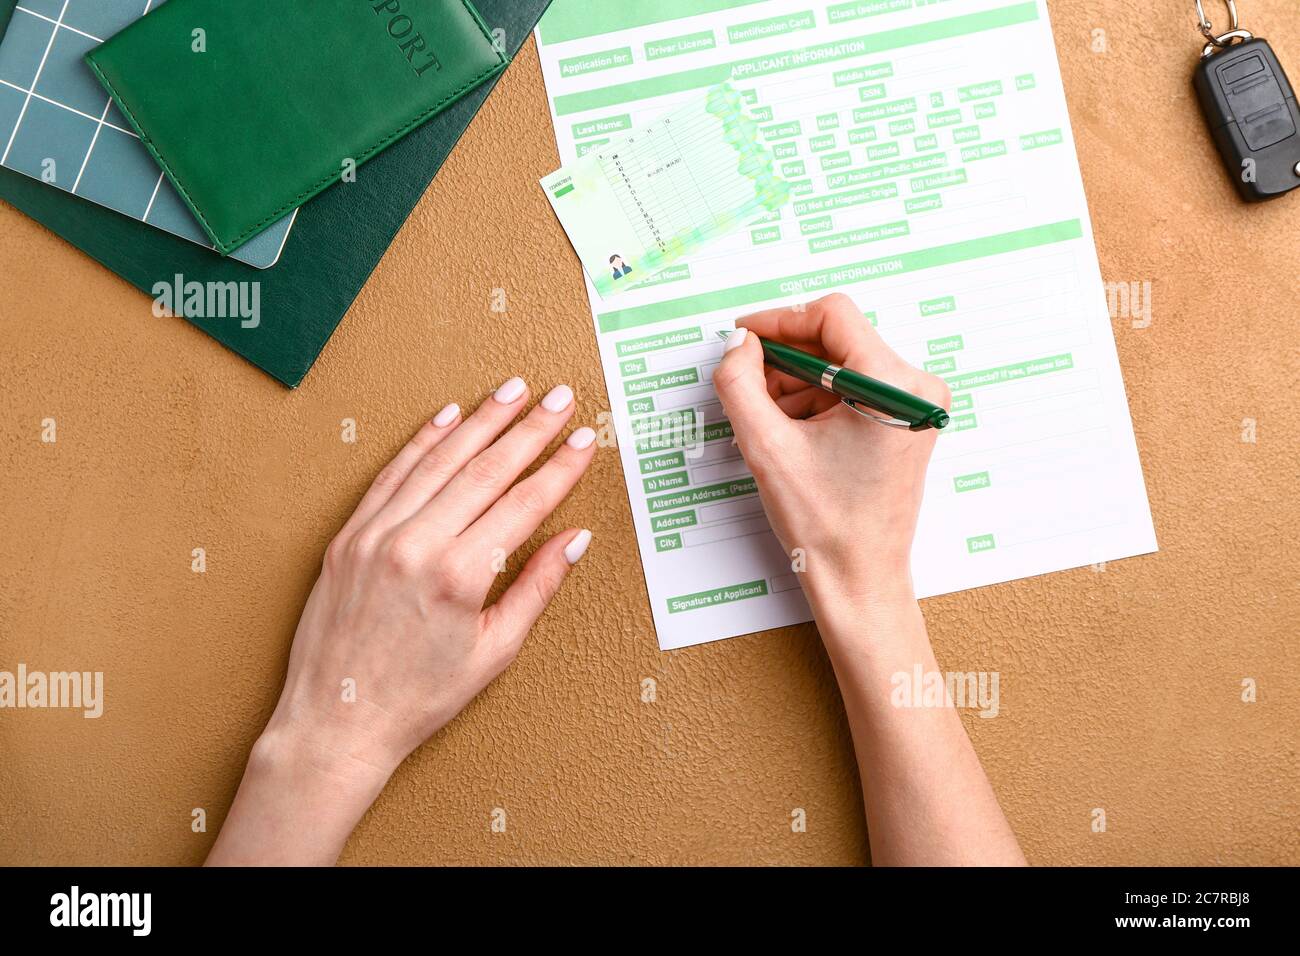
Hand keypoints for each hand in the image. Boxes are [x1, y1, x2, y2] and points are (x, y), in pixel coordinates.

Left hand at [207, 378, 596, 864]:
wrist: (336, 720)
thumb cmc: (418, 698)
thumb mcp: (493, 652)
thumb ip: (535, 588)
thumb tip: (575, 540)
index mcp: (458, 576)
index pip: (523, 504)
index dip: (559, 468)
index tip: (584, 441)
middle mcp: (415, 545)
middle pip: (485, 469)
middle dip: (529, 428)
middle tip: (560, 397)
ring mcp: (375, 535)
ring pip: (438, 461)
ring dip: (481, 421)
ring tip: (513, 390)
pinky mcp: (348, 536)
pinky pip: (391, 474)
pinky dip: (422, 441)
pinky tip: (449, 416)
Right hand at [711, 293, 949, 624]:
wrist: (860, 579)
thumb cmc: (825, 526)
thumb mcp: (767, 447)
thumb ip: (741, 384)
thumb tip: (737, 344)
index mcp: (892, 385)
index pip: (832, 315)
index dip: (779, 320)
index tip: (743, 337)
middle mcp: (915, 387)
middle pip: (837, 338)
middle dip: (785, 358)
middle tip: (747, 384)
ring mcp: (916, 405)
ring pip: (842, 363)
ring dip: (798, 383)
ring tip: (767, 422)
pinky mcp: (906, 421)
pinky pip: (854, 387)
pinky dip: (817, 400)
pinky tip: (791, 432)